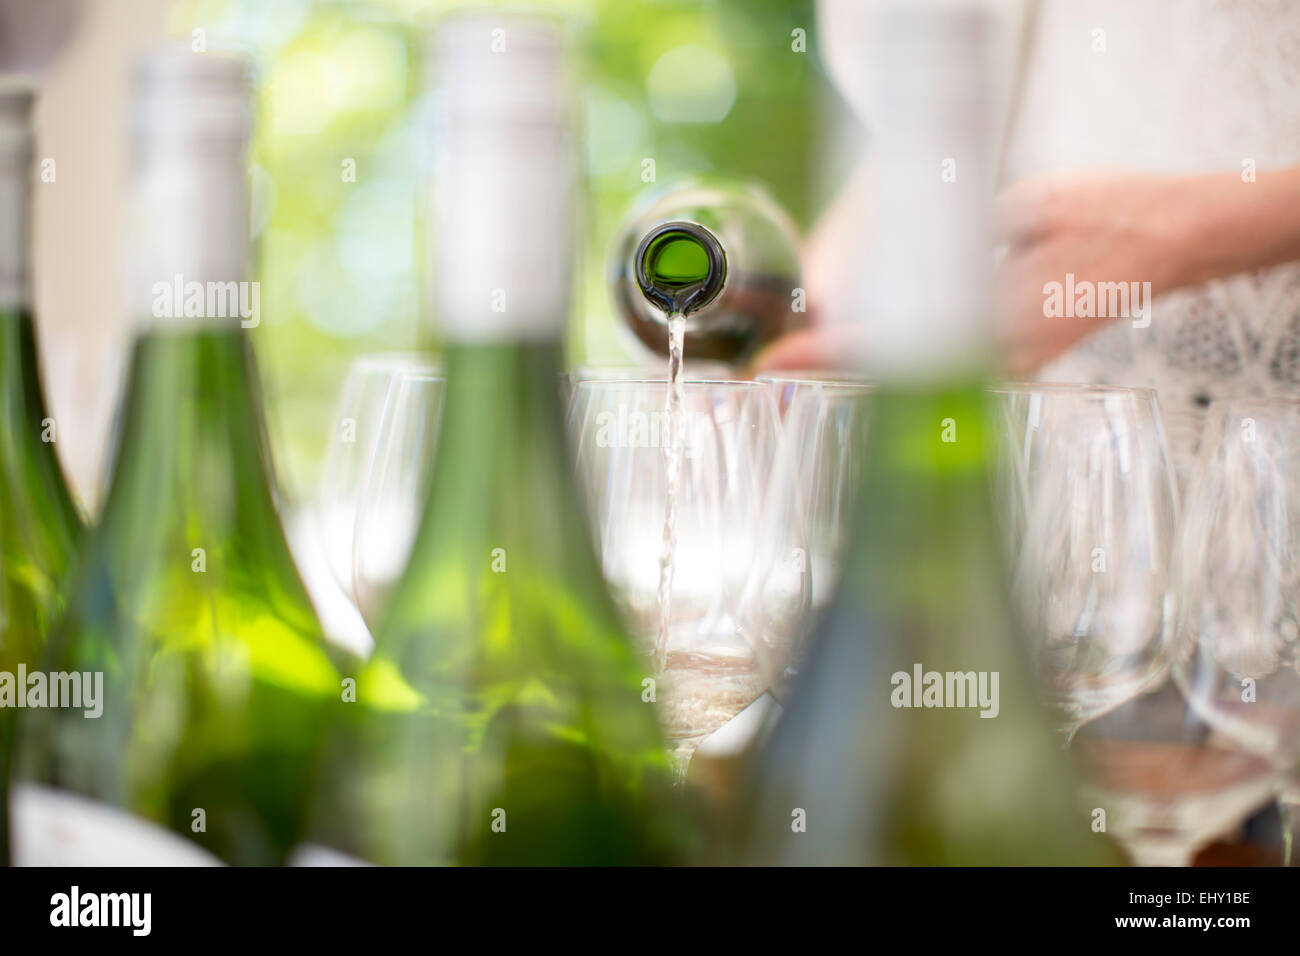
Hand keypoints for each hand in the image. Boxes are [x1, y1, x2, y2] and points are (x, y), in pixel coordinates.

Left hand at [754, 167, 1299, 374]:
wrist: (1170, 241)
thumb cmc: (1104, 220)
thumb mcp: (1024, 212)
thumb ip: (962, 241)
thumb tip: (898, 260)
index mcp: (993, 329)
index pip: (888, 349)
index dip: (823, 357)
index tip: (772, 365)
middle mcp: (994, 362)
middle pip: (888, 378)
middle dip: (824, 371)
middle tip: (763, 371)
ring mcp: (1004, 368)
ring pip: (910, 380)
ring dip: (855, 370)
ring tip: (795, 363)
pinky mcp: (1012, 362)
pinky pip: (937, 370)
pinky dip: (893, 362)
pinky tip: (864, 348)